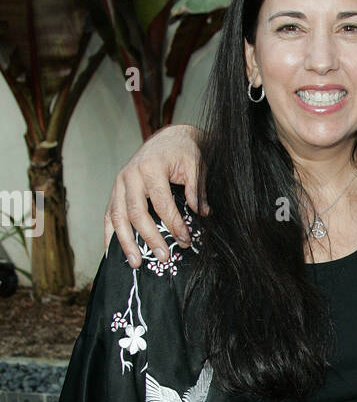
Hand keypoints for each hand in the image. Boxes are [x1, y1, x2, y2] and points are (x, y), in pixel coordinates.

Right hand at [105, 123, 203, 266]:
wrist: (169, 139)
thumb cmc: (183, 152)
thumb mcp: (196, 165)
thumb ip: (197, 189)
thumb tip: (202, 213)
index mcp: (151, 168)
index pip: (161, 203)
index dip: (173, 224)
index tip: (185, 241)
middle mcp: (130, 175)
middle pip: (136, 212)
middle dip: (150, 238)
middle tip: (163, 257)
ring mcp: (119, 183)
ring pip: (117, 216)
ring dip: (126, 242)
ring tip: (135, 263)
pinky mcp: (116, 190)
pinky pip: (109, 214)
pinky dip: (109, 234)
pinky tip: (112, 252)